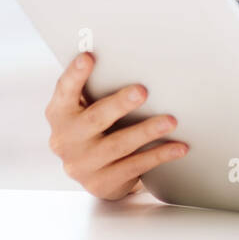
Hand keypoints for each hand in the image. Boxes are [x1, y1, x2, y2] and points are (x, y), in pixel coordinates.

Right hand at [44, 52, 189, 200]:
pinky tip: (178, 147)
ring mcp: (82, 164)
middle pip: (95, 119)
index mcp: (60, 113)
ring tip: (170, 121)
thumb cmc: (96, 127)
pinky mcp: (101, 182)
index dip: (75, 74)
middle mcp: (65, 140)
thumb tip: (133, 62)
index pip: (65, 90)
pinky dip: (159, 155)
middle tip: (142, 91)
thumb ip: (98, 88)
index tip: (89, 57)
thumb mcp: (88, 108)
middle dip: (120, 104)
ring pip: (119, 145)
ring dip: (147, 131)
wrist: (95, 172)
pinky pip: (135, 166)